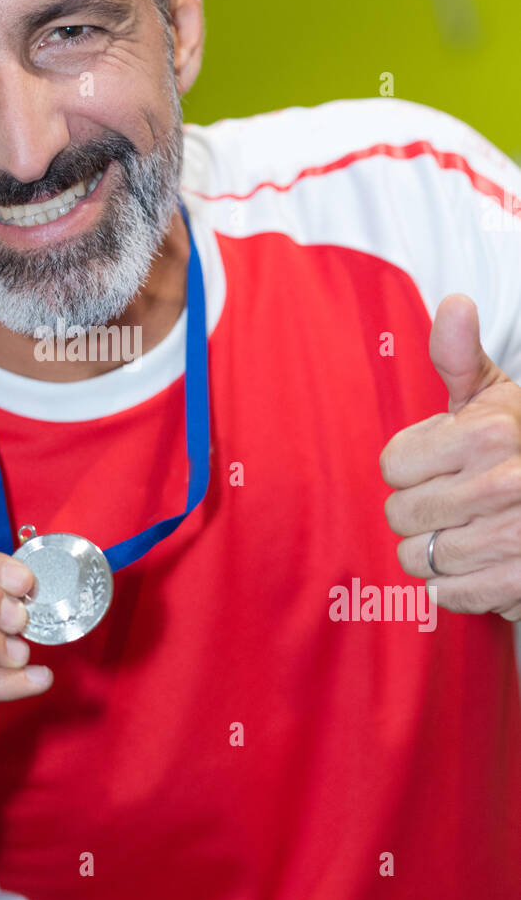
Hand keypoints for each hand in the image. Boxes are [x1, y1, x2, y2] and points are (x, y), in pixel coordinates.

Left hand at [379, 294, 520, 620]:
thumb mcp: (495, 394)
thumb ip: (459, 357)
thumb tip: (454, 304)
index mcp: (488, 432)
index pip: (392, 466)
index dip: (411, 466)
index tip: (443, 463)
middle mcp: (504, 482)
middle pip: (400, 514)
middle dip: (420, 510)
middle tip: (455, 499)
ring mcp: (514, 536)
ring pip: (419, 558)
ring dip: (437, 550)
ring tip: (470, 529)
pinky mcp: (520, 582)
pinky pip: (450, 595)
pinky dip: (458, 586)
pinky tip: (481, 562)